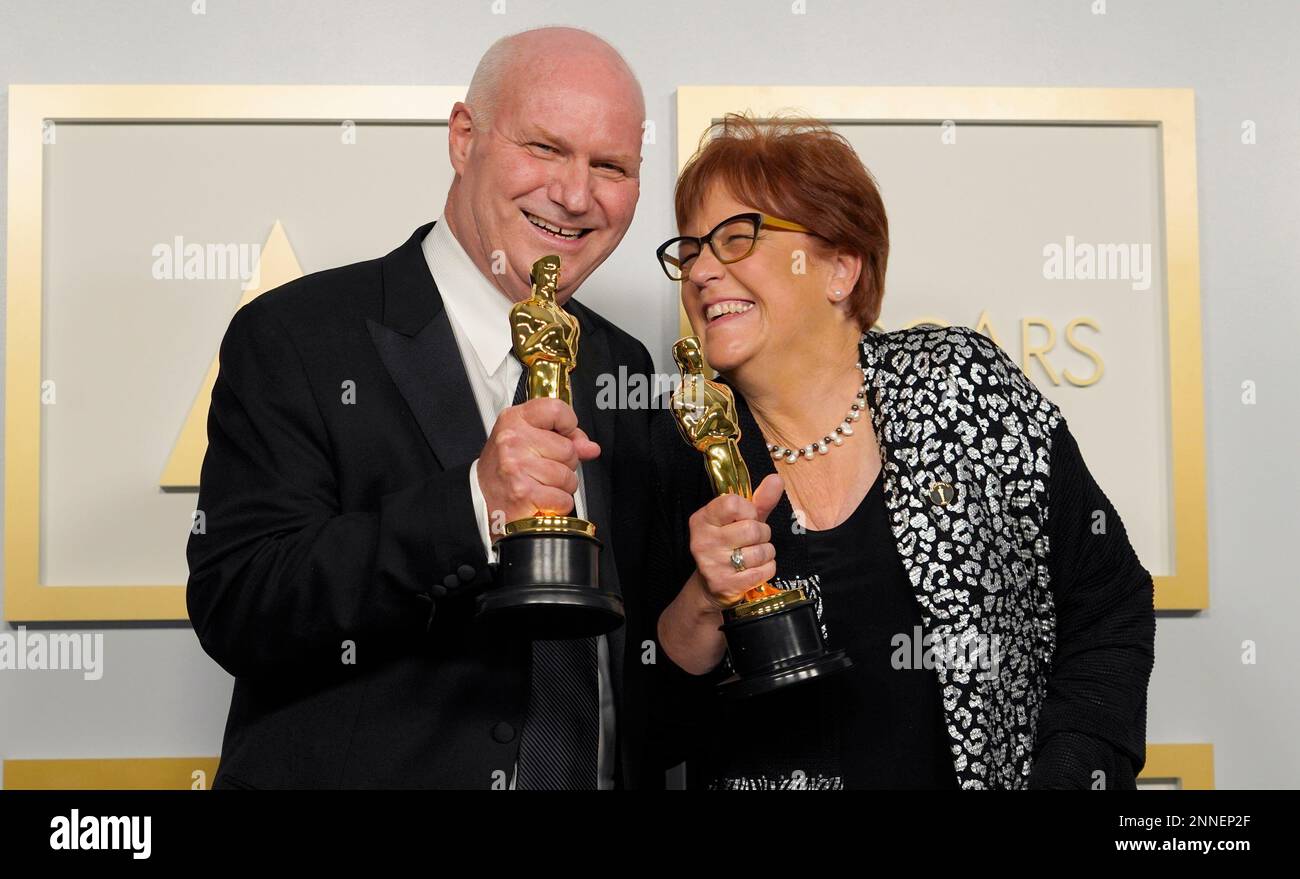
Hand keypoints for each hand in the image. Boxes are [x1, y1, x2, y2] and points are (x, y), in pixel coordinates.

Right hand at [477, 398, 600, 536]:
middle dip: (564, 464)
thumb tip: (589, 447)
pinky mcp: (524, 493)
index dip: (569, 425)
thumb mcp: (525, 440)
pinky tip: (540, 499)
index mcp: (514, 420)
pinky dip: (557, 504)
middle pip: (569, 449)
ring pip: (568, 477)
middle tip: (542, 468)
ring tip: (540, 484)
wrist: (478, 498)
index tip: (564, 435)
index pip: (557, 410)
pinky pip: (563, 499)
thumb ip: (561, 437)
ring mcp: (518, 467)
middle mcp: (513, 441)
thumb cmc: (503, 468)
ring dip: (561, 486)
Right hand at [688, 474, 783, 609]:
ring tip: (755, 554)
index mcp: (703, 519)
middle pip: (752, 529)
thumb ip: (759, 500)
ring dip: (766, 552)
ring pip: (761, 551)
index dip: (749, 511)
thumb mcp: (741, 519)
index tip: (747, 518)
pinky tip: (755, 568)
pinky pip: (764, 571)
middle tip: (754, 539)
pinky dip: (767, 568)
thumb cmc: (730, 545)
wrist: (713, 584)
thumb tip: (777, 479)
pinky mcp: (726, 584)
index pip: (733, 504)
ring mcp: (713, 564)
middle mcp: (704, 540)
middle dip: (763, 534)